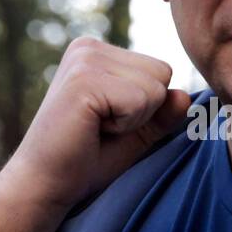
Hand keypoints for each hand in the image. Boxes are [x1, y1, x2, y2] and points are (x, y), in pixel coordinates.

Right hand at [0, 37, 191, 231]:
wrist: (46, 185)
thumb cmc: (86, 160)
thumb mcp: (136, 133)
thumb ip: (162, 113)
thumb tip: (186, 96)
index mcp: (98, 52)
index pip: (161, 70)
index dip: (146, 108)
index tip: (108, 122)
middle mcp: (89, 47)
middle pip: (162, 74)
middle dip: (143, 111)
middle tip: (102, 127)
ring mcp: (84, 60)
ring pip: (155, 87)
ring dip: (134, 119)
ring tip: (96, 128)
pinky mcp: (84, 80)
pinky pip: (141, 100)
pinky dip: (125, 125)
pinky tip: (92, 129)